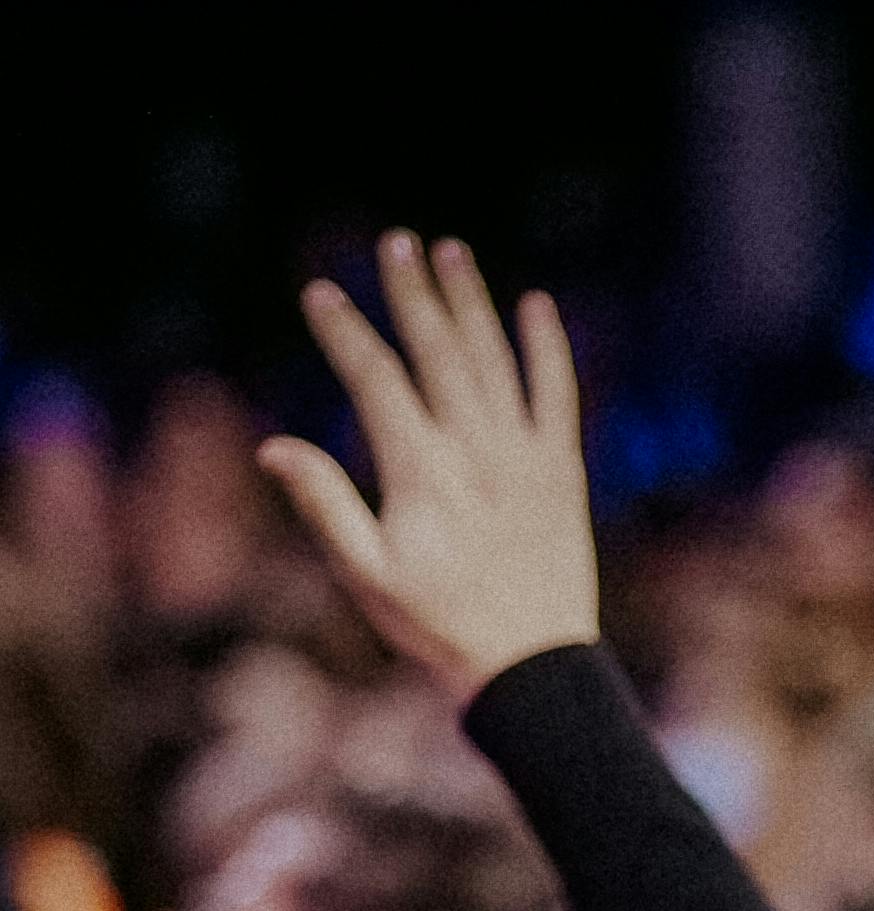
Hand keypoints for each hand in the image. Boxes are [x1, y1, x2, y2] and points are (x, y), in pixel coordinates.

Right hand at [256, 232, 599, 693]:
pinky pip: (558, 395)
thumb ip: (326, 506)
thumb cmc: (438, 627)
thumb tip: (274, 448)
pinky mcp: (562, 471)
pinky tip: (536, 306)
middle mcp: (476, 452)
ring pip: (495, 360)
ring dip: (472, 302)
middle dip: (413, 293)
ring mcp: (524, 458)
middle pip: (439, 352)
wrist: (531, 669)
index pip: (377, 381)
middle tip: (395, 241)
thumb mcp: (368, 575)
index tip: (319, 293)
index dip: (345, 333)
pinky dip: (547, 349)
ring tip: (451, 252)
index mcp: (421, 473)